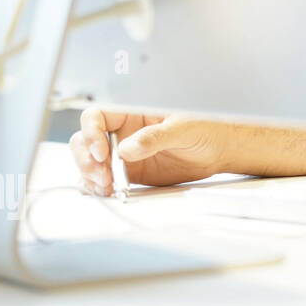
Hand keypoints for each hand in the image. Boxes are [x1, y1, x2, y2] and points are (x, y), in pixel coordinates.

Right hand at [68, 107, 226, 194]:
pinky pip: (104, 179)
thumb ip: (156, 136)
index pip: (98, 116)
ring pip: (90, 161)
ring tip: (105, 186)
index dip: (91, 132)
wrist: (218, 149)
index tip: (101, 152)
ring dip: (89, 175)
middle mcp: (123, 132)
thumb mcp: (183, 127)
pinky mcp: (130, 173)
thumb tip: (128, 148)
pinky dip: (97, 187)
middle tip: (102, 175)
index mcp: (132, 113)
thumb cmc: (204, 127)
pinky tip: (104, 192)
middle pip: (86, 140)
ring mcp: (123, 153)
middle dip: (86, 158)